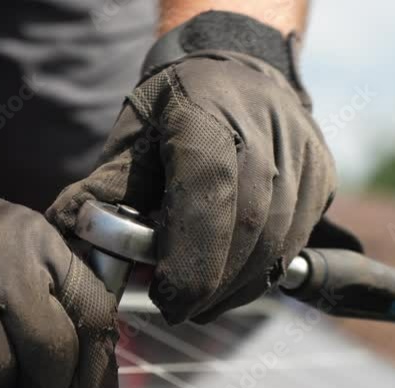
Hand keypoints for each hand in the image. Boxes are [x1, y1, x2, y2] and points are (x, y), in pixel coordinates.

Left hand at [47, 11, 335, 324]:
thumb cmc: (171, 111)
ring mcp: (302, 153)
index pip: (210, 190)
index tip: (167, 299)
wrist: (235, 70)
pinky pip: (294, 243)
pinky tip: (228, 280)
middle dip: (210, 285)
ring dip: (235, 288)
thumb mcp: (129, 138)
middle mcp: (266, 129)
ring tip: (199, 301)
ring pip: (276, 244)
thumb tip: (72, 240)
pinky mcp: (322, 176)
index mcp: (207, 112)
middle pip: (248, 228)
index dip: (191, 255)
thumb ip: (104, 192)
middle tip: (177, 309)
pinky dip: (260, 274)